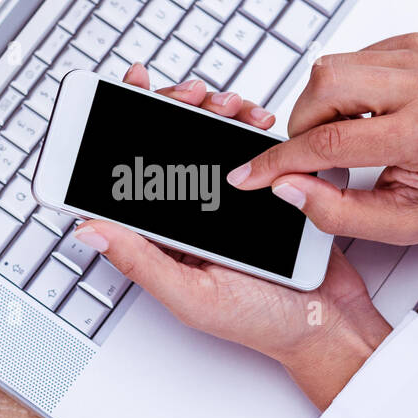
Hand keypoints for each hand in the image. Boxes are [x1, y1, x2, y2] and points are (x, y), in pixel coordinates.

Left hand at [73, 64, 390, 410]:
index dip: (125, 130)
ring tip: (228, 106)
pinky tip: (255, 121)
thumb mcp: (192, 298)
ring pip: (209, 140)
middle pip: (170, 146)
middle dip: (177, 108)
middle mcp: (191, 217)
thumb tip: (89, 230)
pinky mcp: (265, 194)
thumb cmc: (262, 324)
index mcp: (164, 239)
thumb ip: (140, 262)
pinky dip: (252, 127)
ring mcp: (228, 203)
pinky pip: (251, 150)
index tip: (130, 92)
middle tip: (193, 96)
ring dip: (215, 112)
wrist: (329, 326)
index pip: (133, 177)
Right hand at [225, 33, 417, 244]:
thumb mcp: (399, 225)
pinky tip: (362, 114)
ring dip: (320, 107)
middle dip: (300, 125)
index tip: (250, 174)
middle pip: (323, 86)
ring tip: (344, 137)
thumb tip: (285, 185)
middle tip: (311, 155)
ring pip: (330, 66)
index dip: (279, 161)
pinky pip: (349, 57)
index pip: (329, 141)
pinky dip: (341, 89)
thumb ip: (334, 212)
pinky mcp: (413, 43)